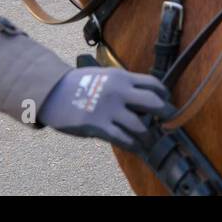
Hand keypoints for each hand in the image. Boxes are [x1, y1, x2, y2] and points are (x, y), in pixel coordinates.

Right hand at [39, 66, 173, 149]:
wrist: (53, 91)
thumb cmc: (79, 83)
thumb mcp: (105, 75)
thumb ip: (124, 84)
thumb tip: (142, 96)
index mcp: (122, 77)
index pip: (153, 84)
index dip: (164, 95)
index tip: (166, 103)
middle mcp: (119, 92)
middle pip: (154, 103)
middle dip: (166, 114)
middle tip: (168, 122)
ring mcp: (109, 110)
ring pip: (141, 126)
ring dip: (148, 135)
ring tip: (149, 139)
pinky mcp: (98, 126)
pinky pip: (123, 139)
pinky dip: (133, 145)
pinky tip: (136, 146)